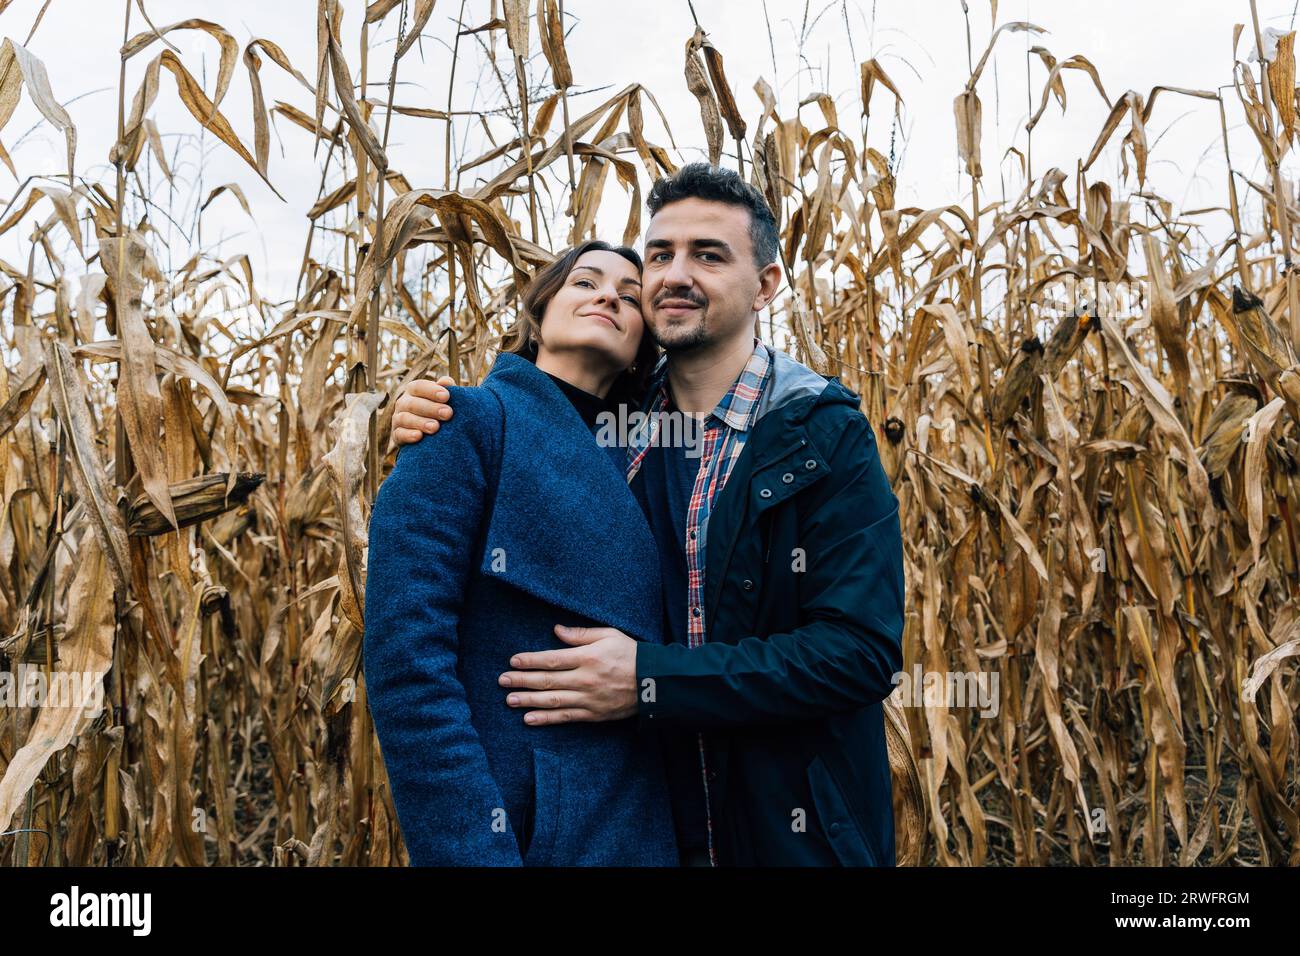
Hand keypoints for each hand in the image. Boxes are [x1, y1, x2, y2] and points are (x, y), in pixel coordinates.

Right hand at [389, 375, 455, 450]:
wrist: (432, 435)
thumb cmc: (440, 410)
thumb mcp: (444, 399)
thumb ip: (447, 389)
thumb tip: (446, 382)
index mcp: (413, 390)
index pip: (419, 386)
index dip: (432, 390)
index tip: (446, 396)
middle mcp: (403, 403)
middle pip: (413, 403)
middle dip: (431, 408)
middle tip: (448, 414)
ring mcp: (398, 419)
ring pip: (405, 418)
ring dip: (420, 423)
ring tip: (435, 427)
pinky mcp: (396, 435)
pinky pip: (399, 434)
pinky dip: (408, 435)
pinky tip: (419, 436)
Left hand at [499, 625, 638, 723]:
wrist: (656, 682)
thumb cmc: (632, 654)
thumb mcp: (609, 635)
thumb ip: (581, 634)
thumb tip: (556, 630)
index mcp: (588, 657)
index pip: (552, 660)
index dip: (530, 661)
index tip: (513, 661)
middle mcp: (586, 679)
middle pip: (547, 681)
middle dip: (522, 681)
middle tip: (502, 681)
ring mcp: (589, 699)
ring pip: (553, 701)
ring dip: (528, 700)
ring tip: (509, 700)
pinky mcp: (594, 714)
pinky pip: (566, 717)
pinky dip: (546, 719)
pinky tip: (529, 718)